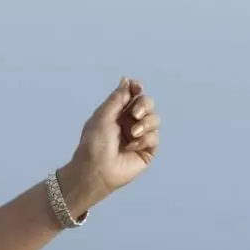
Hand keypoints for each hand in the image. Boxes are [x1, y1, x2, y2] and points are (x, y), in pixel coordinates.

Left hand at [57, 78, 160, 213]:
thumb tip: (126, 79)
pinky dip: (144, 140)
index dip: (137, 89)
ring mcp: (140, 136)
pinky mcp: (147, 151)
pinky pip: (154, 137)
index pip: (133, 95)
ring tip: (132, 134)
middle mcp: (130, 122)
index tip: (137, 88)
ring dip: (145, 124)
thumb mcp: (103, 116)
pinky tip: (131, 146)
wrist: (96, 170)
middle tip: (135, 114)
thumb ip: (117, 98)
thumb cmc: (94, 143)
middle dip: (144, 105)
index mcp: (118, 112)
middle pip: (148, 104)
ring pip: (155, 119)